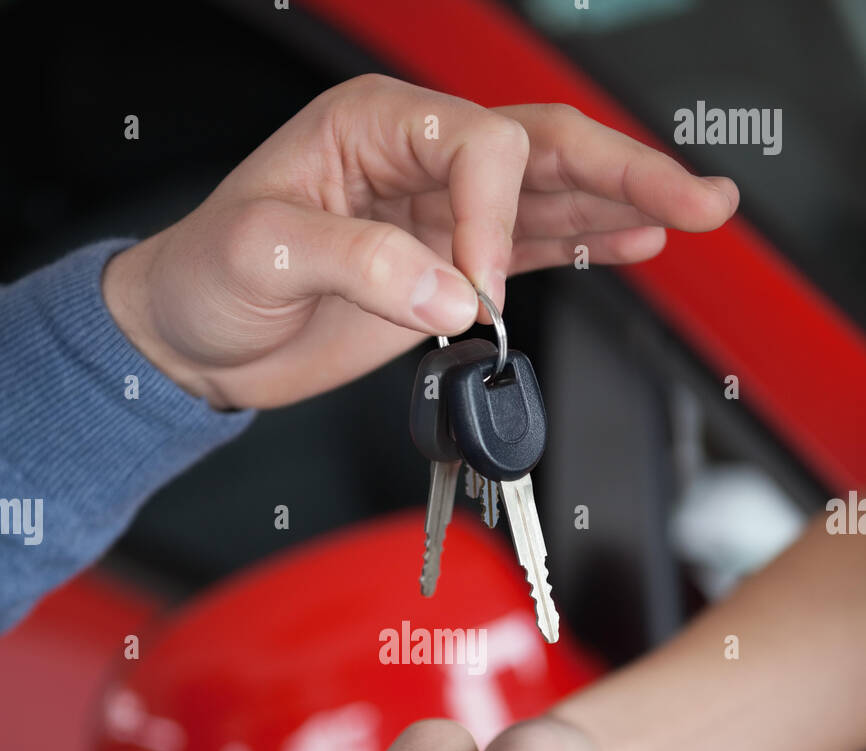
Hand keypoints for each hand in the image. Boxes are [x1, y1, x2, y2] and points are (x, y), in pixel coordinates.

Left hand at [102, 74, 737, 409]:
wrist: (198, 340)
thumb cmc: (209, 274)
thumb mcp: (265, 252)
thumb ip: (365, 264)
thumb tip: (452, 292)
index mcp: (376, 126)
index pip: (479, 147)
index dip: (493, 218)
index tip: (476, 289)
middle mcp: (421, 161)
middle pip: (545, 149)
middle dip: (625, 171)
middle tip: (696, 198)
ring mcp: (442, 218)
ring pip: (555, 197)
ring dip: (626, 206)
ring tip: (696, 213)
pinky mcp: (450, 270)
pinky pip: (537, 249)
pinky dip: (589, 247)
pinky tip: (635, 246)